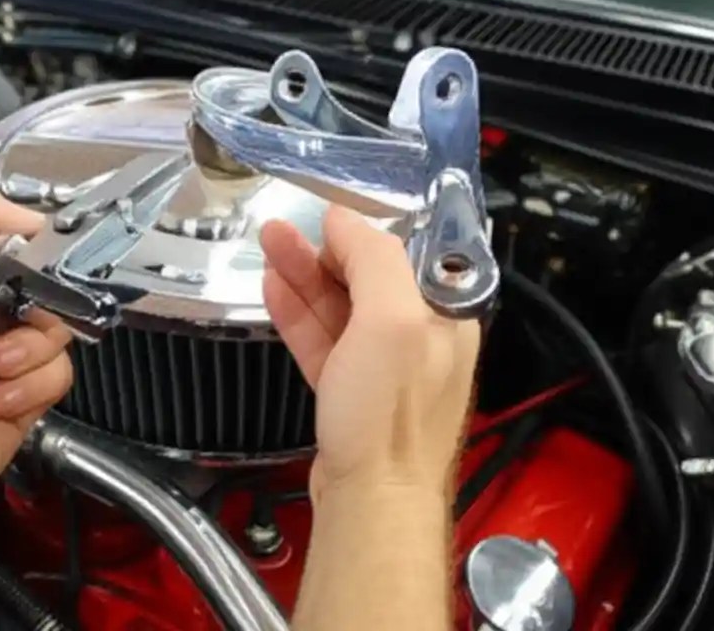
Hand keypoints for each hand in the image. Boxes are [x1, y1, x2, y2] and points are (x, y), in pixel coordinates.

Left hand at [0, 189, 73, 525]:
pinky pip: (56, 380)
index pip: (12, 250)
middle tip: (6, 322)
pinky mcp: (19, 407)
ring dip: (30, 350)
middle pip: (45, 293)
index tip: (38, 260)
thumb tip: (30, 219)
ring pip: (56, 337)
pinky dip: (31, 387)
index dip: (31, 253)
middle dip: (37, 305)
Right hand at [260, 206, 480, 498]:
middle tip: (281, 227)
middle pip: (368, 278)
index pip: (404, 254)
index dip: (361, 231)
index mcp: (444, 317)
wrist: (372, 500)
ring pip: (341, 308)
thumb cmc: (391, 420)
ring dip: (304, 276)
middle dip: (322, 250)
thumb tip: (347, 222)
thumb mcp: (391, 319)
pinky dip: (300, 315)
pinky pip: (325, 342)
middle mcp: (420, 340)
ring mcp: (385, 369)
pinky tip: (276, 291)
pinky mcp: (354, 394)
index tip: (323, 213)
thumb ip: (374, 260)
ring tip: (269, 245)